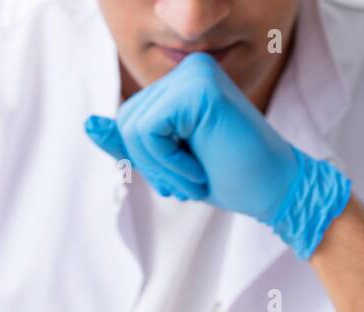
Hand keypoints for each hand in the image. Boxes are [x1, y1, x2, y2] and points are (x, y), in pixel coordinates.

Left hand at [84, 52, 351, 258]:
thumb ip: (130, 142)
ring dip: (162, 167)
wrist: (274, 190)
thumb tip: (88, 125)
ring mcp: (194, 73)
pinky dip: (169, 162)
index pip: (128, 119)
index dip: (147, 160)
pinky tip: (200, 167)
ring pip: (133, 127)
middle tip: (191, 177)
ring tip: (198, 173)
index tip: (186, 173)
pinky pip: (148, 130)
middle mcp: (188, 68)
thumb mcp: (169, 162)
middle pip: (126, 121)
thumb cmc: (229, 177)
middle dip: (151, 164)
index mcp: (182, 82)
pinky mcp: (199, 88)